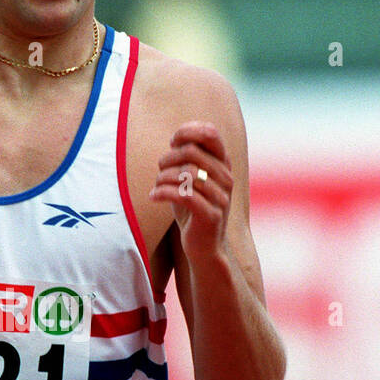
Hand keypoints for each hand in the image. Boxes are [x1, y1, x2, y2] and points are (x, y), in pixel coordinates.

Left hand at [149, 121, 232, 263]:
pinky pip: (183, 195)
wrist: (204, 247)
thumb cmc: (193, 210)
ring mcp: (220, 197)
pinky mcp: (210, 215)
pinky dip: (163, 192)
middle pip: (192, 152)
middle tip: (160, 170)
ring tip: (157, 186)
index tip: (172, 142)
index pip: (211, 133)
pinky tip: (154, 197)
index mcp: (223, 165)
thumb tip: (177, 138)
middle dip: (168, 158)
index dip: (188, 131)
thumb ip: (188, 159)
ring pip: (186, 173)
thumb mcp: (191, 180)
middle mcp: (226, 178)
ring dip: (164, 177)